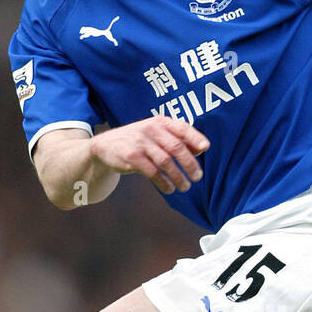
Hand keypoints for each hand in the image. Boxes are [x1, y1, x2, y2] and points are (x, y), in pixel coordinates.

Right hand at [90, 117, 209, 194]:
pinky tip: (169, 188)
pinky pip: (152, 171)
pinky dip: (163, 182)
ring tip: (185, 187)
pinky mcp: (132, 156)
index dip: (195, 137)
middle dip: (189, 164)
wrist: (105, 146)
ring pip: (166, 161)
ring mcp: (141, 142)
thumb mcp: (156, 135)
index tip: (206, 147)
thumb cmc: (138, 141)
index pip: (182, 127)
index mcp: (160, 122)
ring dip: (178, 176)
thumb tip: (202, 148)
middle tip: (197, 177)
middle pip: (176, 147)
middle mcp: (151, 130)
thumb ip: (177, 139)